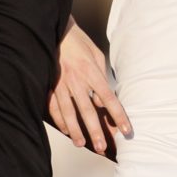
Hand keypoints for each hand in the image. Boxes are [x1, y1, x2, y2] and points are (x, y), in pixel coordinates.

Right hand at [48, 22, 129, 156]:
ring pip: (69, 112)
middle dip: (95, 130)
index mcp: (91, 71)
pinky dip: (59, 119)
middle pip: (88, 110)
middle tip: (102, 147)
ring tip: (81, 144)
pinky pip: (53, 106)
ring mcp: (61, 83)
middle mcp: (77, 80)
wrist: (55, 30)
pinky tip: (66, 130)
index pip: (109, 98)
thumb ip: (101, 77)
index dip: (118, 115)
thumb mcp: (96, 55)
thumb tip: (103, 99)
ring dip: (75, 130)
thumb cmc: (78, 42)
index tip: (126, 130)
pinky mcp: (49, 84)